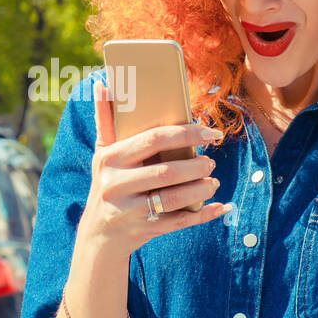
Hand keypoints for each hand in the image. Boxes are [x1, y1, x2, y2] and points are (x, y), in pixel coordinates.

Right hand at [79, 77, 232, 256]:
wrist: (98, 234)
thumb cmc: (108, 183)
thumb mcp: (102, 154)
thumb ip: (105, 119)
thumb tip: (103, 83)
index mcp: (109, 158)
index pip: (153, 139)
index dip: (186, 134)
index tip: (210, 132)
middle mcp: (115, 184)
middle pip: (165, 172)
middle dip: (194, 165)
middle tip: (210, 161)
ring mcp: (127, 211)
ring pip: (172, 199)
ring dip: (199, 190)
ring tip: (213, 181)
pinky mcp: (140, 231)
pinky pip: (177, 223)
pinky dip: (202, 215)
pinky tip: (219, 207)